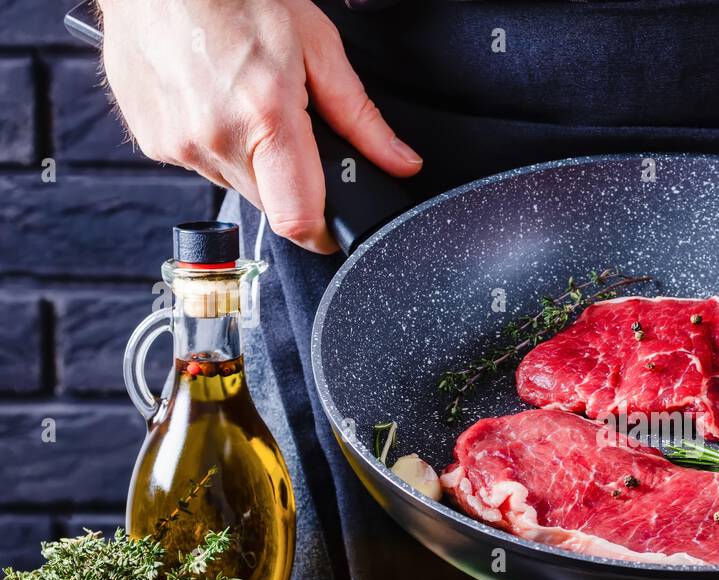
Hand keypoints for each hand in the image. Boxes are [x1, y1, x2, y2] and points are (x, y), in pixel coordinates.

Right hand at [98, 0, 421, 252]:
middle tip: (291, 130)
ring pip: (237, 187)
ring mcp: (177, 144)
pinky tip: (216, 101)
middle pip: (272, 205)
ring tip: (247, 103)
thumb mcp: (317, 45)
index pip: (299, 220)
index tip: (334, 226)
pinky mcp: (152, 141)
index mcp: (264, 118)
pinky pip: (202, 165)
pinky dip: (217, 145)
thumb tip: (401, 162)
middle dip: (292, 184)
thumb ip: (361, 117)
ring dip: (253, 162)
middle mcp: (215, 139)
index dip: (324, 232)